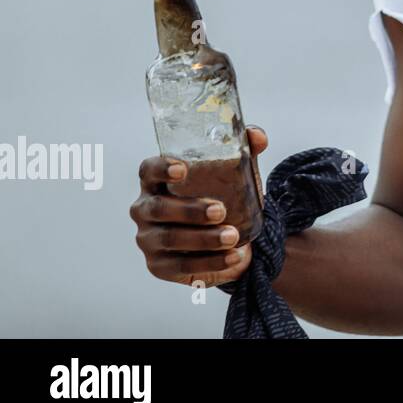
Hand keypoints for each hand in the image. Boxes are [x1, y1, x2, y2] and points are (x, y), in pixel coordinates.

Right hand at [130, 126, 268, 286]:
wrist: (227, 238)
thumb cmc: (220, 196)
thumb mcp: (234, 173)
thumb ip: (244, 151)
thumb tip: (257, 136)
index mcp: (157, 182)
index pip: (148, 170)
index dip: (160, 168)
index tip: (182, 169)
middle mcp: (145, 209)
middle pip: (158, 208)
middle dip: (189, 210)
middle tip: (220, 210)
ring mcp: (149, 239)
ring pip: (170, 238)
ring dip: (203, 239)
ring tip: (232, 236)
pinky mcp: (159, 266)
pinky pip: (182, 267)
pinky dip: (211, 263)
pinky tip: (234, 257)